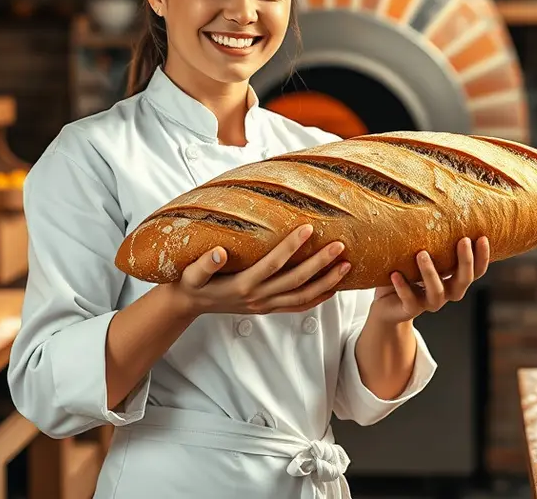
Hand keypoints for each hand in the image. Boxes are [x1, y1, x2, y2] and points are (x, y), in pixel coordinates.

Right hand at [165, 224, 350, 317]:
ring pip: (303, 297)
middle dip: (320, 264)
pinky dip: (319, 297)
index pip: (273, 264)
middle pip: (296, 281)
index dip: (291, 247)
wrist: (190, 304)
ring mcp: (265, 305)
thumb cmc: (192, 283)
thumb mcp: (191, 274)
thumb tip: (219, 252)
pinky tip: (334, 286)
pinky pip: (299, 306)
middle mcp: (258, 297)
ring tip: (346, 265)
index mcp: (243, 285)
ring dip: (327, 282)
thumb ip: (204, 264)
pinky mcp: (268, 308)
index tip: (308, 228)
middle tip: (340, 246)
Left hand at [369, 237, 490, 324]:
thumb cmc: (407, 272)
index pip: (476, 271)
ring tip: (422, 254)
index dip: (482, 257)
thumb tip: (436, 203)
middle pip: (463, 281)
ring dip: (431, 273)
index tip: (482, 237)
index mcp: (453, 280)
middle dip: (465, 262)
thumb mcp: (420, 254)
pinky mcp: (409, 310)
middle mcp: (445, 293)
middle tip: (462, 240)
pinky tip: (395, 274)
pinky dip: (403, 287)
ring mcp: (428, 303)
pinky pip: (409, 300)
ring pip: (437, 293)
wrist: (387, 304)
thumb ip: (431, 241)